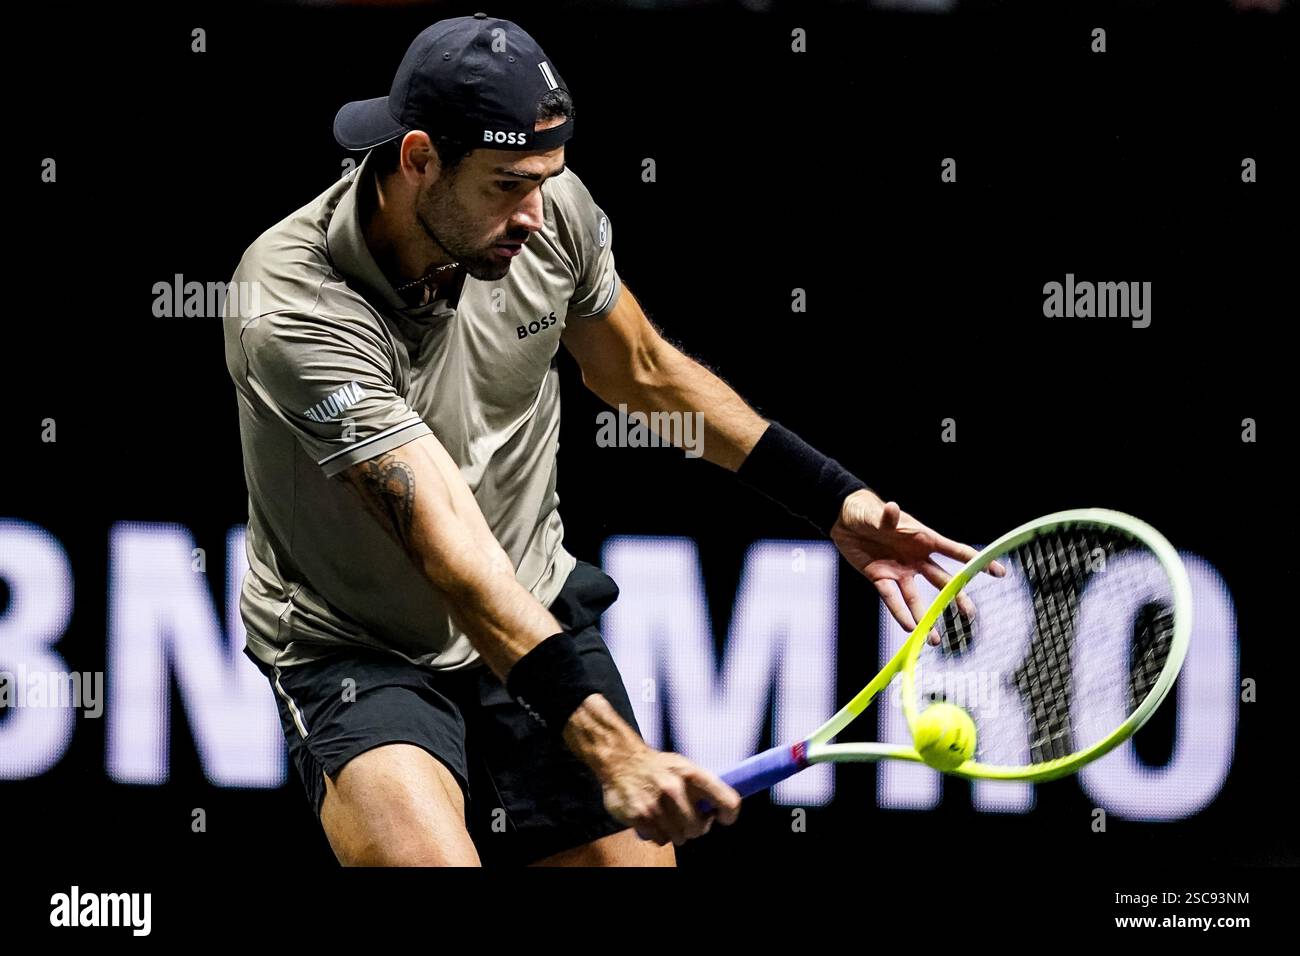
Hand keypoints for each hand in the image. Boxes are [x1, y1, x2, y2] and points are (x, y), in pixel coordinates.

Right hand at [599, 745, 740, 845]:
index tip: (722, 817)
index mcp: (692, 774)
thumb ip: (702, 787)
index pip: (727, 801)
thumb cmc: (657, 766)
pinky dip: (657, 833)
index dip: (729, 815)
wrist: (621, 759)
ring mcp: (656, 804)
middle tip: (687, 820)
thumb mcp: (684, 766)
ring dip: (675, 832)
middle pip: (699, 829)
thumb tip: (720, 810)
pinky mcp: (639, 816)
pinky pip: (660, 839)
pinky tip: (653, 818)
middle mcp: (675, 789)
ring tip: (666, 816)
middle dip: (695, 828)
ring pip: (679, 838)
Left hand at [830, 489, 1005, 644]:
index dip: (977, 561)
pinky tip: (910, 629)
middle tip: (970, 615)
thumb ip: (887, 517)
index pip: (956, 552)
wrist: (844, 520)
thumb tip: (892, 508)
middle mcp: (916, 558)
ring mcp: (900, 571)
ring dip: (926, 617)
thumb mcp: (877, 514)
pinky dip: (900, 614)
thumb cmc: (867, 511)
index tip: (999, 572)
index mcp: (924, 538)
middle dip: (957, 598)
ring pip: (918, 598)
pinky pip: (893, 600)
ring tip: (935, 639)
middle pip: (943, 581)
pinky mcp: (881, 579)